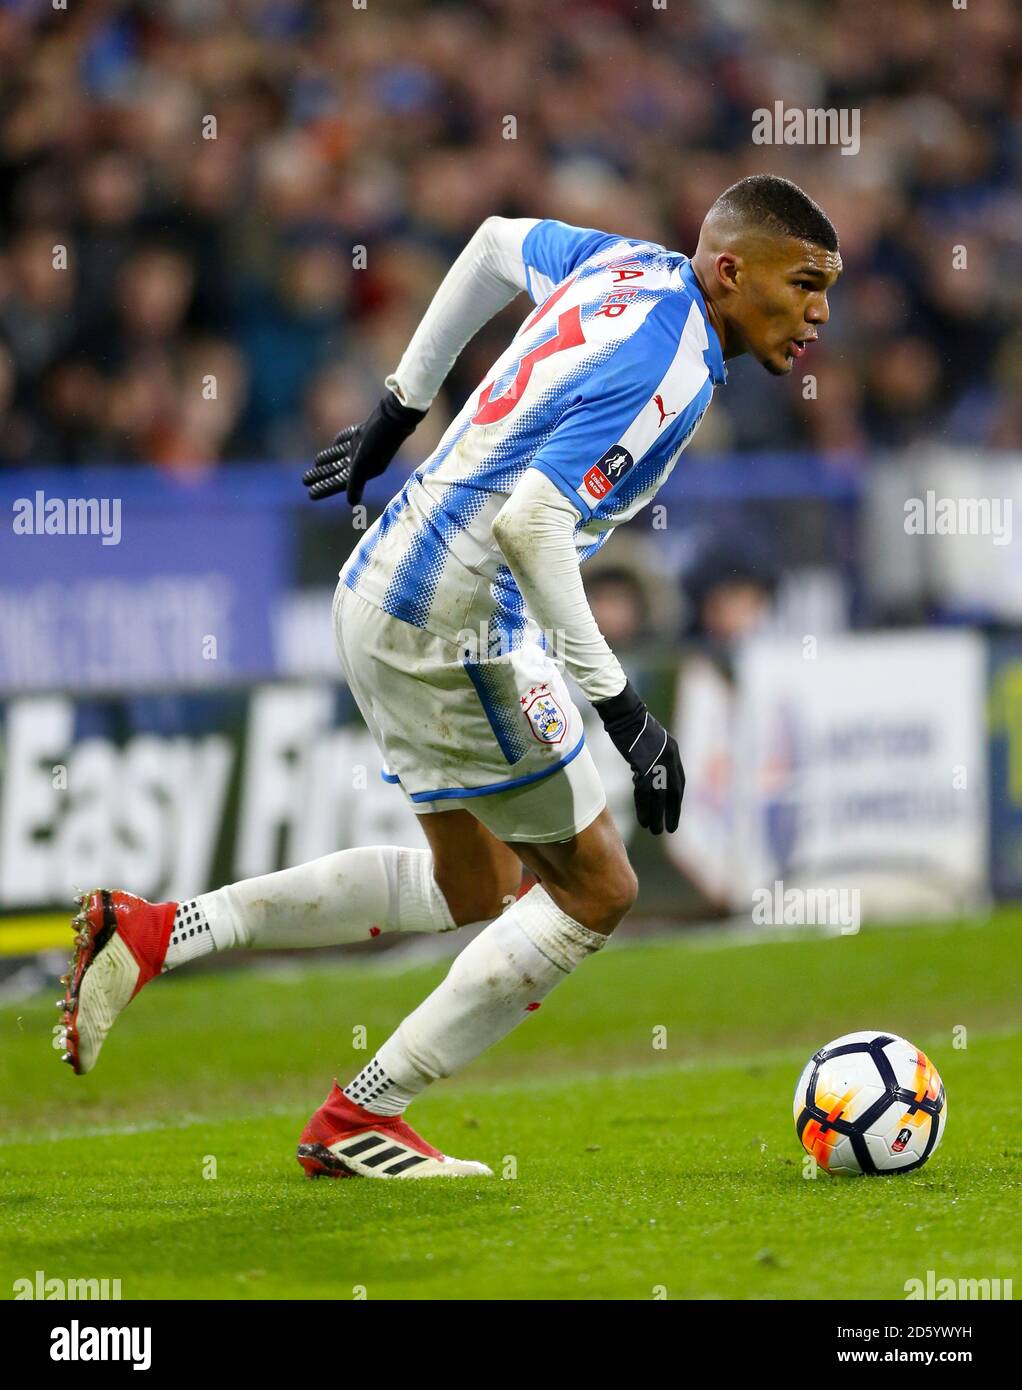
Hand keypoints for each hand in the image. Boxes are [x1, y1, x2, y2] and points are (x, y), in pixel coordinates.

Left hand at [302, 392, 425, 505]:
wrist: (395, 417)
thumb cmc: (377, 441)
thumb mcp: (363, 464)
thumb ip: (356, 483)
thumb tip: (351, 504)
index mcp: (364, 471)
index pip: (340, 483)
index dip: (325, 488)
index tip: (310, 494)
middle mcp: (364, 461)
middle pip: (338, 470)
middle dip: (321, 475)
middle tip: (304, 479)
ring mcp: (364, 447)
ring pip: (341, 456)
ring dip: (328, 461)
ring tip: (315, 464)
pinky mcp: (364, 433)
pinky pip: (348, 440)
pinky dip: (339, 443)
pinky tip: (334, 444)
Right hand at [593, 680, 684, 833]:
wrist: (623, 712)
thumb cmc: (631, 723)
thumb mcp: (649, 740)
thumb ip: (654, 756)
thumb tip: (649, 773)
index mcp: (673, 752)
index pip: (679, 783)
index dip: (676, 801)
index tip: (673, 814)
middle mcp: (670, 759)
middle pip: (672, 793)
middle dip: (671, 812)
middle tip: (669, 829)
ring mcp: (658, 763)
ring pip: (659, 796)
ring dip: (657, 815)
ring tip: (655, 830)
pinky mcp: (645, 766)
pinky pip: (645, 793)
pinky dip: (644, 808)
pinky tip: (644, 820)